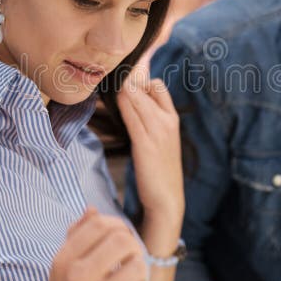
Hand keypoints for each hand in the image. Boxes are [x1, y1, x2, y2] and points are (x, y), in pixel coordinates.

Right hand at [44, 208, 153, 280]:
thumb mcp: (63, 271)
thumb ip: (76, 238)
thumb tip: (92, 209)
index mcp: (63, 261)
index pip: (99, 224)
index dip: (118, 226)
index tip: (121, 238)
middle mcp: (76, 279)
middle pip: (122, 240)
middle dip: (133, 248)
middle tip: (130, 260)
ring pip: (138, 266)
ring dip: (139, 276)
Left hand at [117, 66, 183, 239]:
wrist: (166, 198)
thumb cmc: (160, 169)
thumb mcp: (161, 140)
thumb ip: (150, 120)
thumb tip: (132, 103)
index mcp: (173, 118)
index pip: (158, 86)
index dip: (140, 82)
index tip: (124, 87)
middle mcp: (167, 121)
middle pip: (145, 87)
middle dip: (126, 83)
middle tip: (109, 84)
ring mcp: (157, 131)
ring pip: (136, 97)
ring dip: (121, 92)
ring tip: (107, 92)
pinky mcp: (145, 143)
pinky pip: (131, 115)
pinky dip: (121, 106)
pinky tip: (112, 104)